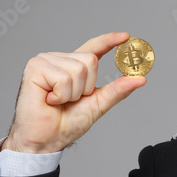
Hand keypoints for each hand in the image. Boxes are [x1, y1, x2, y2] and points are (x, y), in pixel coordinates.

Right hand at [2, 32, 145, 153]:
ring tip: (57, 101)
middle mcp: (59, 59)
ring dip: (72, 93)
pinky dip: (61, 95)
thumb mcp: (98, 104)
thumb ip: (117, 90)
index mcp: (72, 66)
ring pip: (78, 69)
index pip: (93, 48)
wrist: (45, 140)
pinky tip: (49, 100)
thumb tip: (140, 78)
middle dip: (86, 87)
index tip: (126, 37)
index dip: (109, 41)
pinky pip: (63, 78)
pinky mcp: (35, 67)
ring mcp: (46, 61)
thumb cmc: (66, 124)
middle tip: (69, 100)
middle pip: (90, 60)